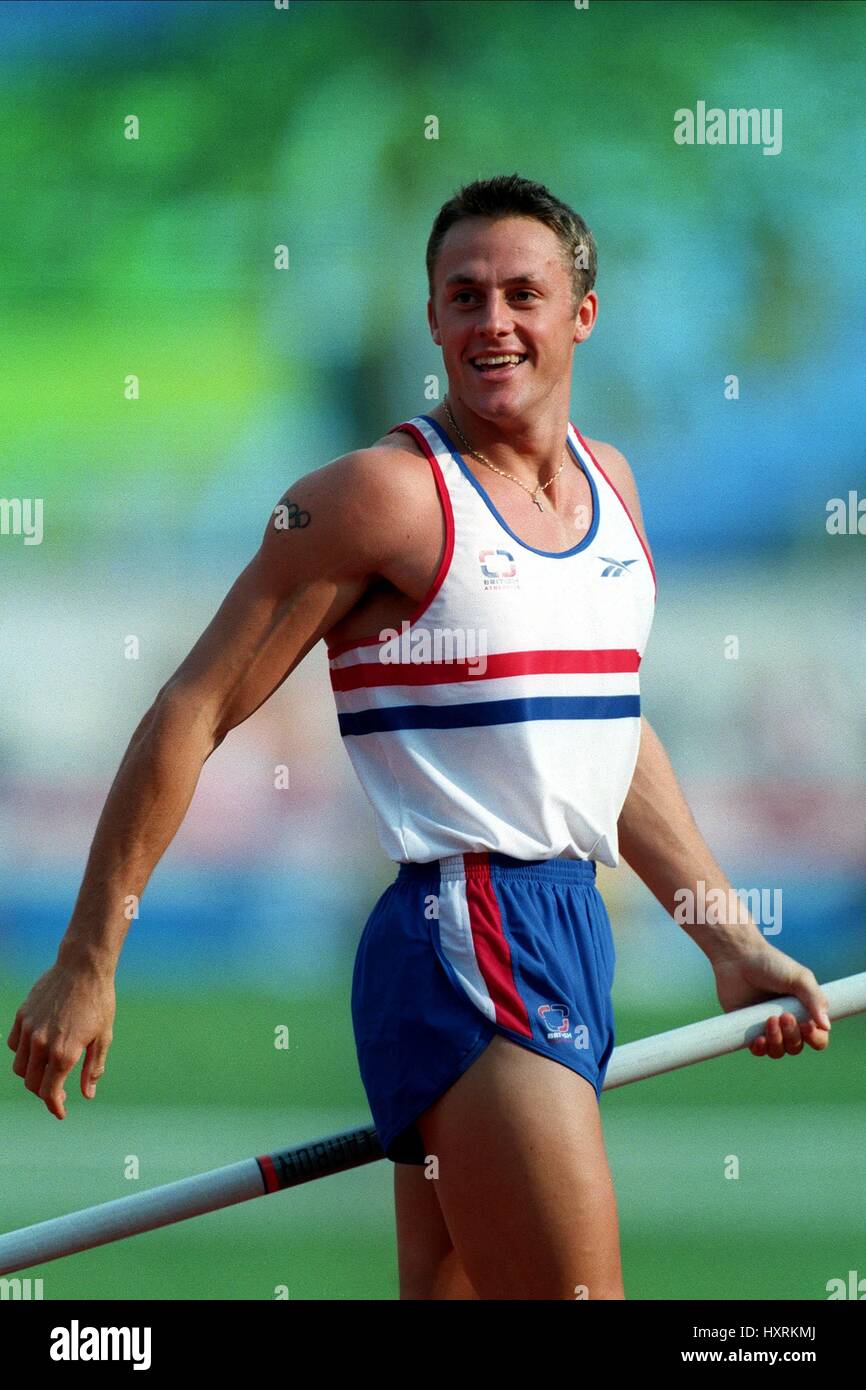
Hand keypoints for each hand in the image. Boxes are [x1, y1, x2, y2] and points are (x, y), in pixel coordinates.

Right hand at [6, 959, 115, 1118]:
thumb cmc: (99, 1001)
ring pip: (20, 1067)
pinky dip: (23, 1054)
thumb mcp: (103, 1037)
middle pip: (32, 1083)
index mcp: (65, 1053)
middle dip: (45, 1093)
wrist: (83, 967)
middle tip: (60, 1091)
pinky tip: (38, 1050)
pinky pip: (14, 1046)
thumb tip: (87, 1094)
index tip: (61, 1112)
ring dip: (32, 1075)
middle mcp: (42, 1044)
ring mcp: (29, 1030)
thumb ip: (93, 1068)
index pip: (50, 1092)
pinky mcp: (22, 1017)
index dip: (55, 1107)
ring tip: (49, 1070)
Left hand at [711, 940, 830, 1057]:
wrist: (738, 957)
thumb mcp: (799, 977)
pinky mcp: (747, 1028)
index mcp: (804, 1012)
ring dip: (777, 1042)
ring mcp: (766, 1027)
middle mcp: (786, 1023)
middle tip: (784, 1016)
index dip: (815, 1038)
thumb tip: (827, 1026)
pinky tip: (758, 1039)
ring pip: (778, 1051)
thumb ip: (815, 999)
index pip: (817, 1037)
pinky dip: (760, 1049)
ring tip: (769, 1020)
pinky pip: (758, 1050)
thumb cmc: (771, 964)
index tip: (807, 1026)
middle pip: (796, 1047)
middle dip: (792, 1036)